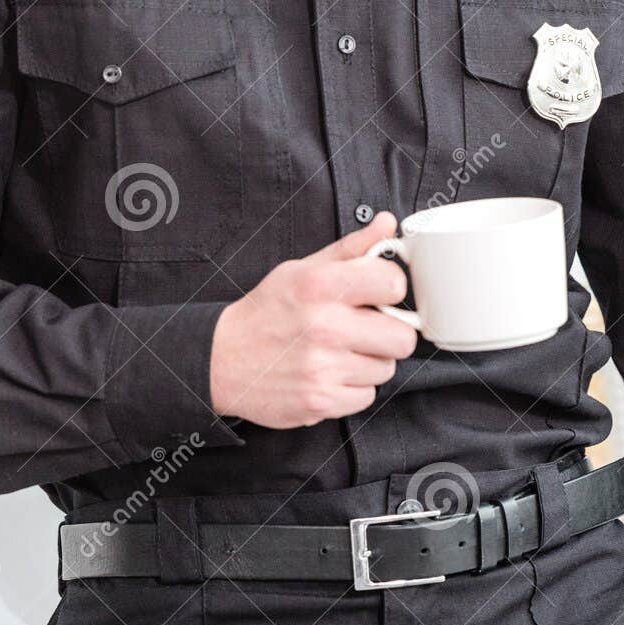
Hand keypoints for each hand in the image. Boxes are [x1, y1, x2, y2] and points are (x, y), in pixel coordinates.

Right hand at [209, 213, 417, 427]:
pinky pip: (367, 396)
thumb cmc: (266, 312)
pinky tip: (332, 373)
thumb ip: (350, 249)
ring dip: (370, 362)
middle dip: (390, 334)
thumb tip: (388, 223)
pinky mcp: (320, 401)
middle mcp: (324, 326)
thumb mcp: (301, 270)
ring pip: (386, 369)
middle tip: (368, 331)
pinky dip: (353, 389)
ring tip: (342, 352)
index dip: (392, 289)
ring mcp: (323, 367)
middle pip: (403, 338)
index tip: (381, 294)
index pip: (394, 284)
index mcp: (320, 286)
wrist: (220, 359)